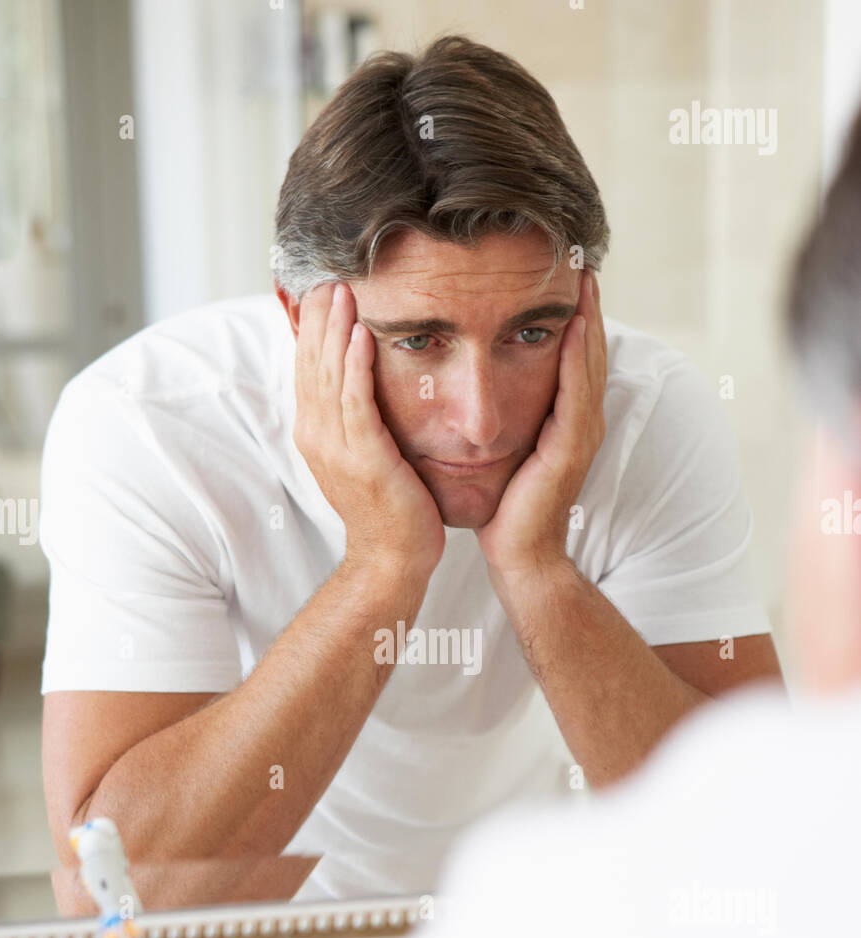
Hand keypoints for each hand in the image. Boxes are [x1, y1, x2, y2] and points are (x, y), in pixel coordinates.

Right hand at [292, 282, 445, 579]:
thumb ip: (358, 416)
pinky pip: (356, 405)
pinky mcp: (363, 458)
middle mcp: (317, 436)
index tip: (321, 289)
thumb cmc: (388, 507)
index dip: (311, 328)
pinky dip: (356, 368)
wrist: (393, 558)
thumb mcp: (364, 453)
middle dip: (318, 318)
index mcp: (315, 432)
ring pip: (330, 377)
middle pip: (311, 365)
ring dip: (335, 331)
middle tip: (328, 275)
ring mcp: (337, 448)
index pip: (308, 368)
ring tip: (342, 291)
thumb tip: (363, 381)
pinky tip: (362, 335)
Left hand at [474, 269, 606, 575]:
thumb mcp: (503, 447)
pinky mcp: (570, 448)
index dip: (572, 313)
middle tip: (581, 256)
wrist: (517, 555)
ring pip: (588, 363)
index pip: (572, 354)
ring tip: (583, 277)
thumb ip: (503, 413)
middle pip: (588, 349)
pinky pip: (576, 392)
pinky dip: (578, 357)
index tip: (561, 271)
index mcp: (564, 418)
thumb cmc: (504, 505)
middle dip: (587, 304)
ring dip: (589, 318)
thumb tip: (474, 381)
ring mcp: (580, 434)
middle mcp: (580, 421)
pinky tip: (573, 325)